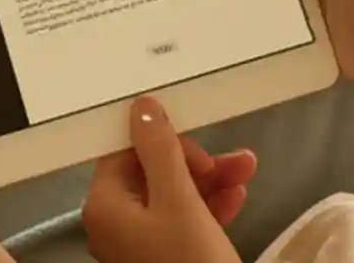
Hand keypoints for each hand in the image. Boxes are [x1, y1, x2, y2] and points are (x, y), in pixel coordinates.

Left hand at [82, 98, 248, 262]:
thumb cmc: (189, 259)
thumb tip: (142, 105)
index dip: (161, 141)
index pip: (123, 151)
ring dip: (212, 179)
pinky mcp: (163, 254)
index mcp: (105, 205)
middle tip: (234, 160)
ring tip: (248, 172)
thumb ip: (160, 149)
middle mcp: (115, 222)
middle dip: (198, 161)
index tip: (196, 143)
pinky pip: (182, 218)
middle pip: (153, 171)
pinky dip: (209, 206)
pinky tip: (238, 197)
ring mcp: (139, 242)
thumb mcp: (180, 199)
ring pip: (174, 194)